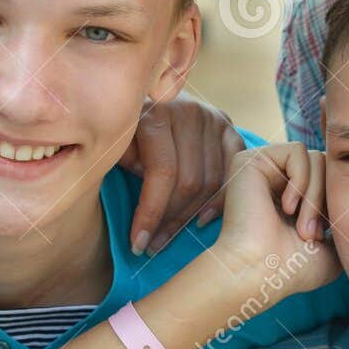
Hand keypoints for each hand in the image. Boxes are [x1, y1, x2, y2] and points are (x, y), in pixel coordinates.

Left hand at [119, 93, 245, 254]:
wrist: (147, 102)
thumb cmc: (124, 131)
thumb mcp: (114, 143)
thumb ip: (121, 163)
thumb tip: (132, 202)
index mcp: (156, 112)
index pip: (163, 172)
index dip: (150, 213)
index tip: (138, 244)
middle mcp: (189, 111)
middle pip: (190, 181)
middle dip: (170, 220)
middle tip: (154, 246)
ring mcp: (213, 118)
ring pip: (212, 182)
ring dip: (191, 216)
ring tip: (170, 237)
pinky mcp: (228, 128)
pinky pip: (234, 172)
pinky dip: (221, 200)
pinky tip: (202, 220)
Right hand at [214, 142, 340, 299]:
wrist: (259, 273)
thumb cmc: (291, 270)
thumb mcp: (330, 248)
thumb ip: (341, 223)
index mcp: (290, 197)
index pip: (330, 179)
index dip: (335, 204)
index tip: (323, 237)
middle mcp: (275, 179)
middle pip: (326, 166)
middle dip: (326, 201)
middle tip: (311, 234)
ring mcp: (264, 168)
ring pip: (316, 158)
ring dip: (315, 196)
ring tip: (301, 227)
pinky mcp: (252, 159)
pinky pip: (298, 151)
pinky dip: (302, 181)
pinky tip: (287, 207)